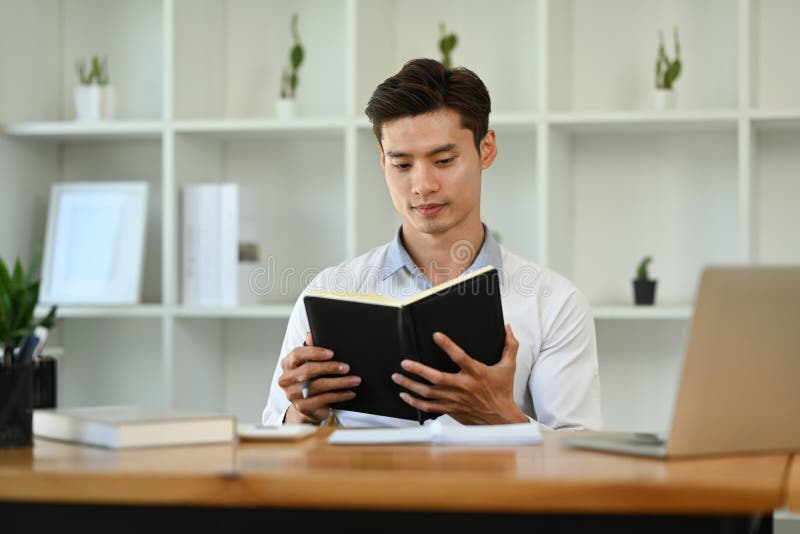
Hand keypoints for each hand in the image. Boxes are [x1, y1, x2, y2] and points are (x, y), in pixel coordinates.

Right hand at [278, 332, 359, 423]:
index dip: (315, 352)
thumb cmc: (310, 379)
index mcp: (287, 364)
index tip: (331, 353)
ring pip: (318, 386)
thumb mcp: (310, 362)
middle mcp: (286, 379)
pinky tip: (350, 392)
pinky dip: (339, 395)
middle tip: (346, 367)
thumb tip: (311, 334)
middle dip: (330, 368)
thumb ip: (311, 349)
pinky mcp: (302, 407)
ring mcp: (292, 395)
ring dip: (340, 382)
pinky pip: (324, 399)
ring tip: (354, 380)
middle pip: (309, 370)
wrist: (307, 406)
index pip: (298, 354)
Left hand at [391, 324, 527, 424]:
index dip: (447, 345)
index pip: (460, 357)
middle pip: (436, 378)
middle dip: (418, 370)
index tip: (436, 336)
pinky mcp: (450, 409)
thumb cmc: (503, 392)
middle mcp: (463, 386)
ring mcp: (454, 399)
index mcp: (476, 373)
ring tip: (397, 377)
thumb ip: (509, 346)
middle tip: (404, 362)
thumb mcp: (509, 366)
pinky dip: (415, 402)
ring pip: (428, 393)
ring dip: (410, 385)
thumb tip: (507, 328)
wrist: (501, 419)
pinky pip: (428, 407)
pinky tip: (405, 395)